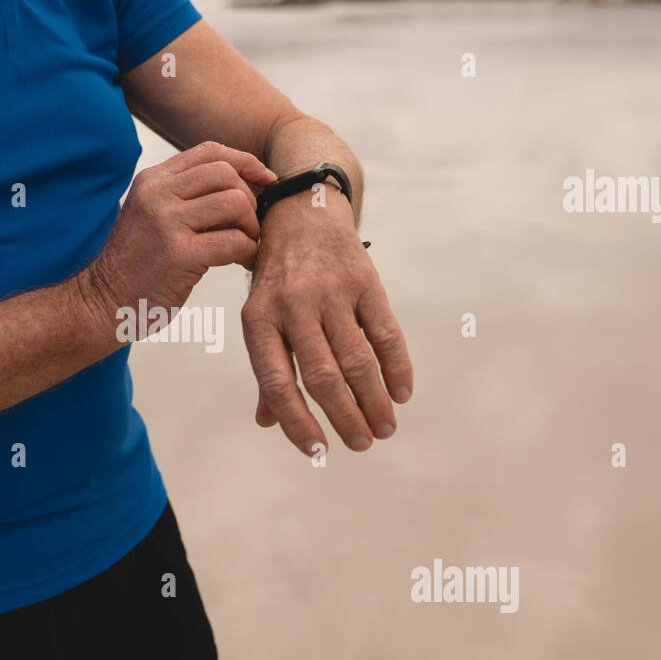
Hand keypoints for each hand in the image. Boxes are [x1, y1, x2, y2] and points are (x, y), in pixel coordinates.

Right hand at [82, 141, 276, 320]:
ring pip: (234, 204)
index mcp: (153, 181)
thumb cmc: (136, 264)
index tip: (265, 178)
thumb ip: (184, 196)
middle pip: (225, 174)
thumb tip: (240, 186)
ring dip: (251, 226)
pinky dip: (248, 251)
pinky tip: (243, 262)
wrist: (103, 302)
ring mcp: (166, 223)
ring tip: (246, 244)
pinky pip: (234, 242)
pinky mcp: (179, 255)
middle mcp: (157, 195)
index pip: (209, 152)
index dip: (245, 161)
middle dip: (249, 198)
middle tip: (248, 226)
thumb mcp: (151, 214)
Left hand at [241, 190, 411, 454]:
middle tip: (364, 443)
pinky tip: (402, 393)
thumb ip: (267, 368)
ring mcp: (330, 291)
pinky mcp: (364, 279)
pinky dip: (397, 367)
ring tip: (385, 428)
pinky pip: (385, 332)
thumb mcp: (260, 314)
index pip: (277, 383)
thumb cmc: (276, 275)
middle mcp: (292, 306)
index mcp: (258, 319)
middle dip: (346, 417)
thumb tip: (269, 422)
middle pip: (323, 376)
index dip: (297, 421)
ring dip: (374, 401)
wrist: (302, 208)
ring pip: (357, 359)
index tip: (318, 451)